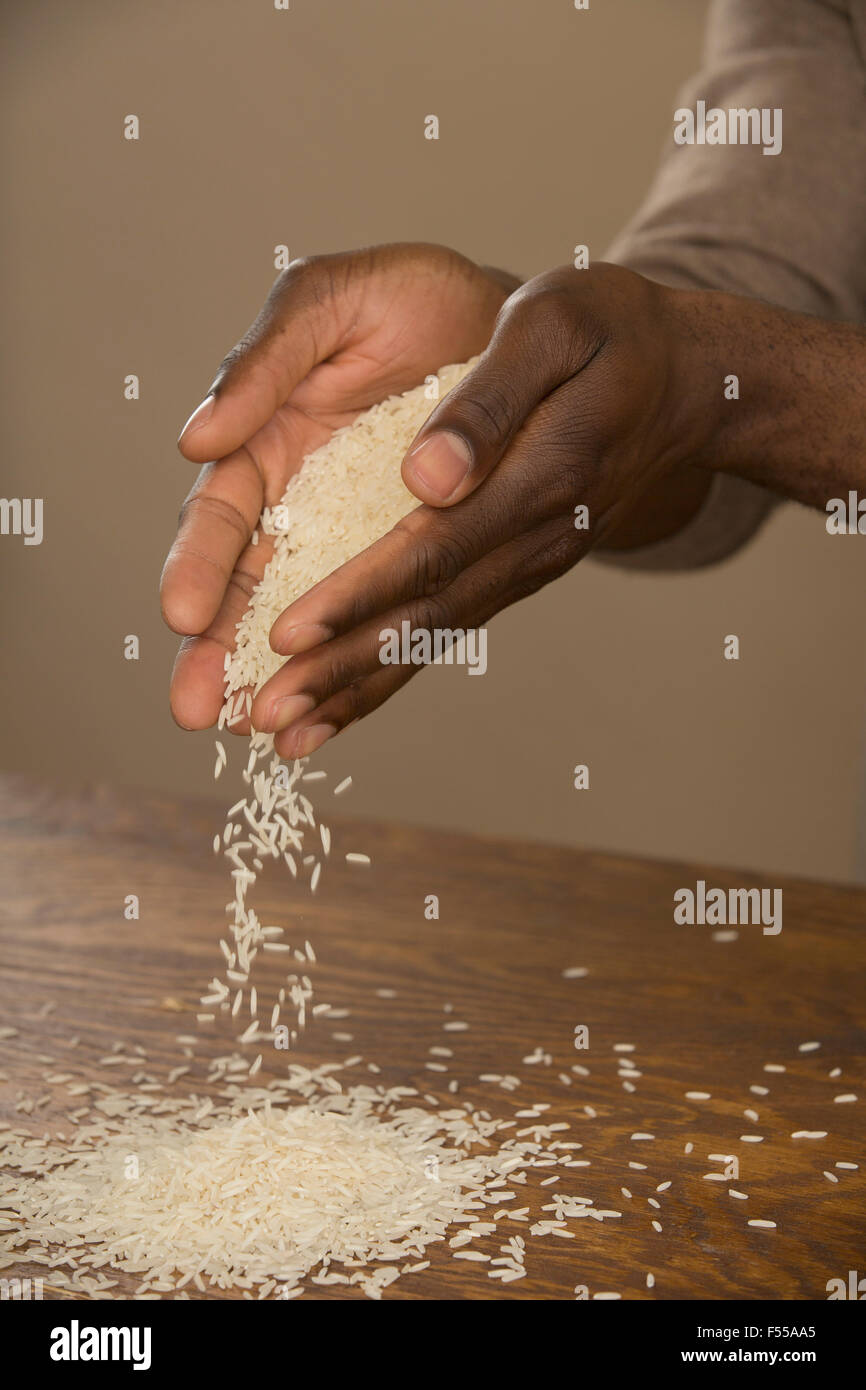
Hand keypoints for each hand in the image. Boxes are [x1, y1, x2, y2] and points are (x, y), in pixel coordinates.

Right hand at [160, 243, 515, 734]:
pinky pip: (383, 627)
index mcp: (266, 442)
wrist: (516, 328)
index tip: (184, 614)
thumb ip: (264, 362)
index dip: (199, 564)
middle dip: (217, 650)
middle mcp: (302, 505)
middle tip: (196, 708)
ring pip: (310, 623)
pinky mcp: (413, 569)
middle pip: (246, 589)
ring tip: (258, 733)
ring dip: (282, 678)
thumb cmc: (413, 302)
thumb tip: (198, 440)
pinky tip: (323, 729)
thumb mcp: (327, 304)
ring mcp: (355, 544)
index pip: (218, 515)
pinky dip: (358, 675)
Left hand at [252, 261, 710, 758]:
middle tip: (262, 717)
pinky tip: (338, 707)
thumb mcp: (557, 324)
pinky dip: (390, 673)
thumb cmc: (614, 331)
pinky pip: (447, 629)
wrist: (688, 382)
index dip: (358, 595)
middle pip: (426, 615)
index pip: (436, 549)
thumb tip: (426, 478)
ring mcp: (527, 564)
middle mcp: (534, 539)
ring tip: (283, 736)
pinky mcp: (516, 570)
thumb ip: (491, 399)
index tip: (287, 634)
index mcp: (539, 475)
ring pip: (434, 637)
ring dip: (355, 689)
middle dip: (338, 668)